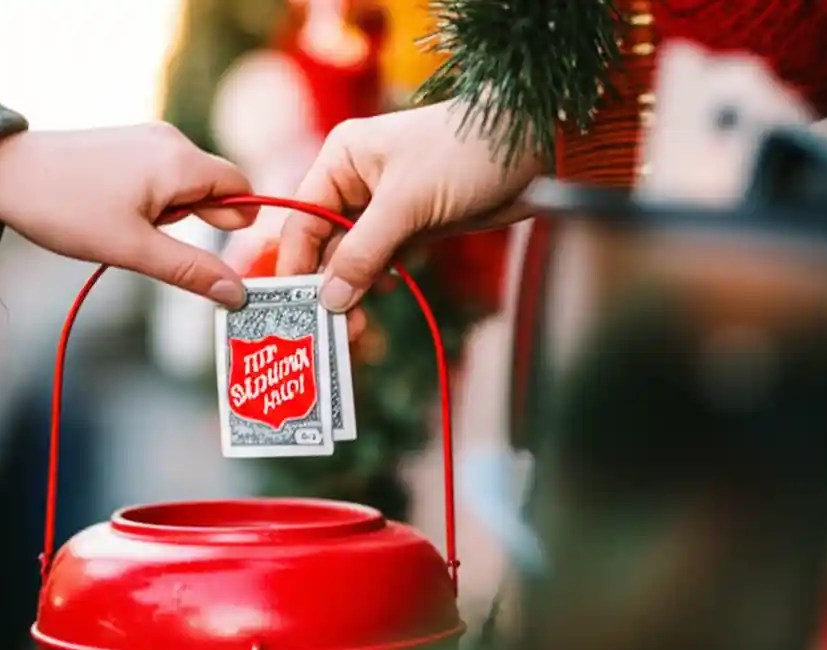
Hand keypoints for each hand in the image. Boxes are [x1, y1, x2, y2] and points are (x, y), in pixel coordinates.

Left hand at [0, 123, 257, 307]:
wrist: (4, 173)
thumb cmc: (66, 209)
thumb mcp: (133, 250)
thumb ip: (190, 271)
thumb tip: (236, 293)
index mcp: (181, 161)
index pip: (242, 188)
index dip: (236, 224)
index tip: (212, 253)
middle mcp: (171, 141)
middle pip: (217, 186)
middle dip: (203, 221)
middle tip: (159, 244)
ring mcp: (148, 138)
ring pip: (189, 183)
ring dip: (174, 214)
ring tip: (130, 229)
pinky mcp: (128, 143)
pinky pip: (164, 175)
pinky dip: (156, 200)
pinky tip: (119, 214)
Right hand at [277, 102, 542, 311]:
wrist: (534, 146)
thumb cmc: (465, 154)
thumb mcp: (407, 203)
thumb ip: (363, 251)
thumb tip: (329, 298)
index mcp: (342, 160)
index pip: (302, 218)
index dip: (296, 263)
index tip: (292, 306)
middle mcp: (356, 180)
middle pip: (324, 242)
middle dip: (326, 283)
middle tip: (329, 326)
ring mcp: (384, 205)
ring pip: (352, 256)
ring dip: (352, 289)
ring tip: (355, 326)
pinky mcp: (412, 224)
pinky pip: (381, 260)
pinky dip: (377, 282)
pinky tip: (377, 301)